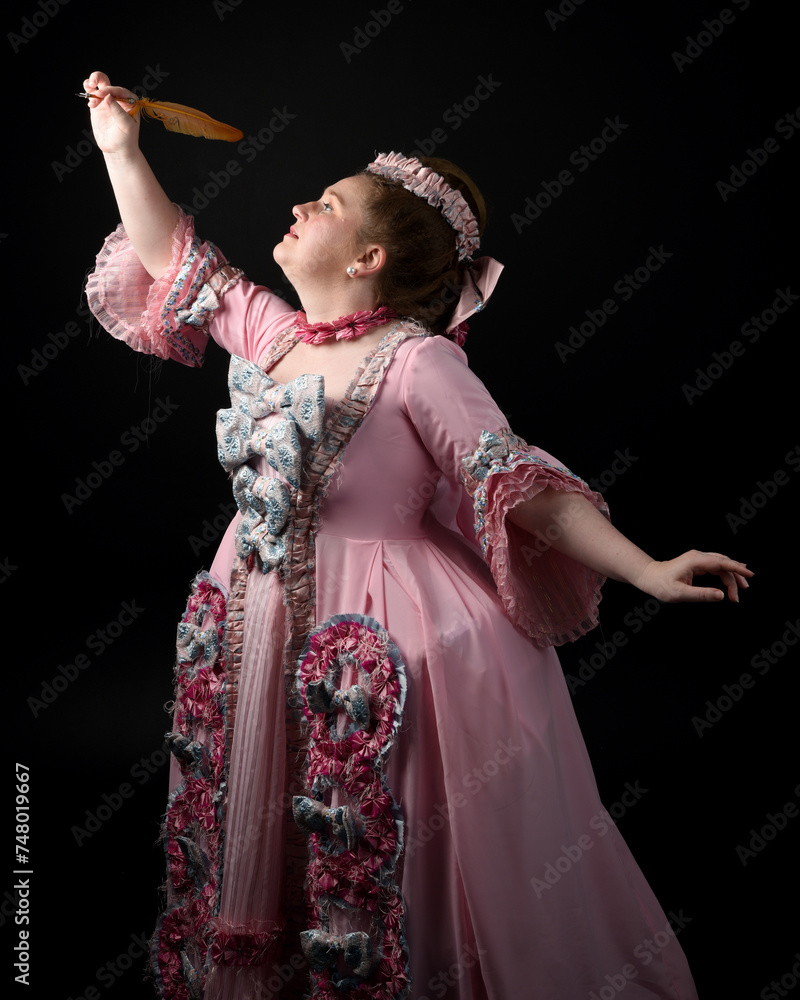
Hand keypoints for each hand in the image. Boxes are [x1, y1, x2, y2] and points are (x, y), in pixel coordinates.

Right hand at [82, 71, 139, 156]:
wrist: (116, 149)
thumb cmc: (126, 138)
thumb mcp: (125, 125)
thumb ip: (117, 111)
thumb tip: (107, 96)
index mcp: (130, 101)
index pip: (119, 90)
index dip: (110, 90)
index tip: (102, 95)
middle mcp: (119, 98)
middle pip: (107, 83)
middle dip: (98, 79)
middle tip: (92, 83)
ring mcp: (107, 101)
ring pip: (99, 84)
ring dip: (91, 83)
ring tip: (88, 87)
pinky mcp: (98, 105)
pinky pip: (92, 93)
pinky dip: (88, 91)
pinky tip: (88, 97)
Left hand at [635, 550, 752, 603]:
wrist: (649, 577)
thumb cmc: (661, 585)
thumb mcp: (680, 593)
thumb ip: (701, 594)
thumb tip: (721, 595)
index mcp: (695, 561)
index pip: (722, 562)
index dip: (737, 569)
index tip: (749, 575)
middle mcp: (698, 556)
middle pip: (724, 563)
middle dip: (736, 577)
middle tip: (740, 593)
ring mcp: (697, 558)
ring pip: (721, 564)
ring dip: (731, 576)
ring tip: (740, 589)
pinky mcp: (697, 563)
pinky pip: (715, 565)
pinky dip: (725, 573)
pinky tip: (732, 577)